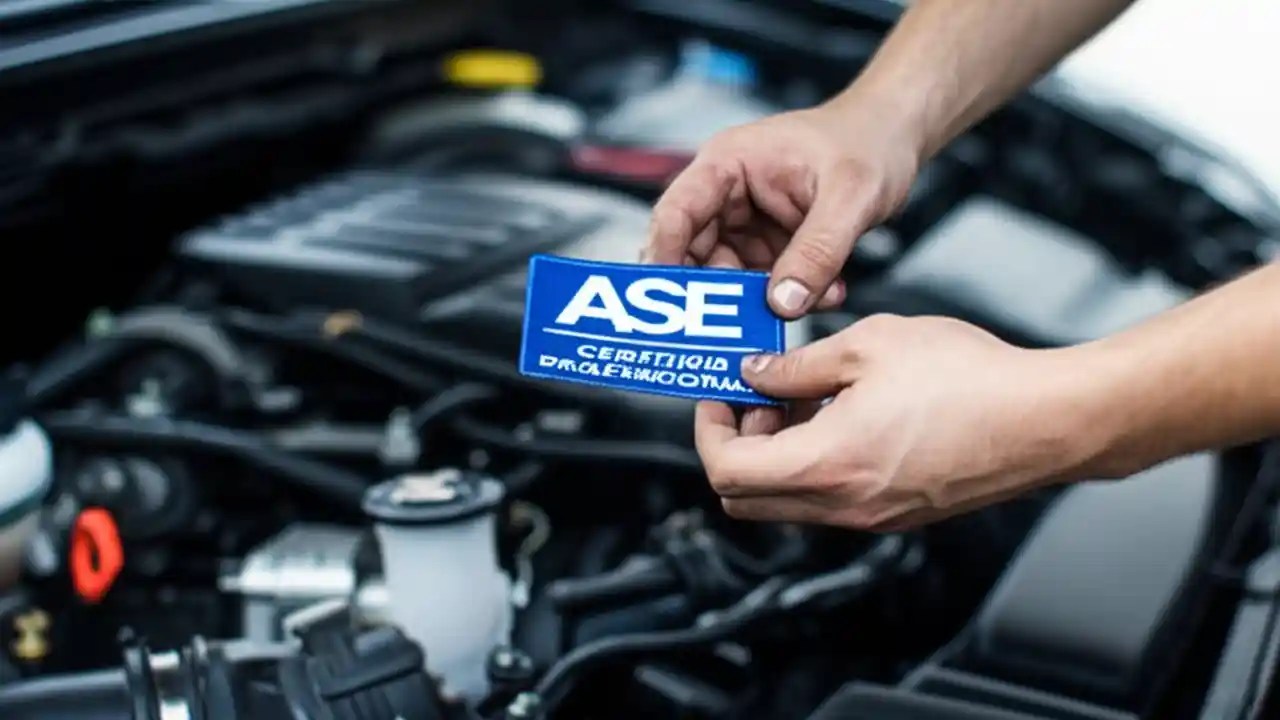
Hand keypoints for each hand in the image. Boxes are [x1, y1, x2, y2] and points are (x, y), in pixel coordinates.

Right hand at [643, 99, 920, 317]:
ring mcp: (747, 222)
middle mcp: (727, 195)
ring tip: (805, 302)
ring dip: (761, 302)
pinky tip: (826, 293)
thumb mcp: (850, 196)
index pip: (675, 214)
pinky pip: (763, 283)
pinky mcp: (770, 245)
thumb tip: (782, 304)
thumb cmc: (868, 140)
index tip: (669, 304)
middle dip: (714, 294)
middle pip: (693, 254)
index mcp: (727, 164)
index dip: (664, 259)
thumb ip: (817, 251)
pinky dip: (789, 298)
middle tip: (735, 330)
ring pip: (728, 277)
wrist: (896, 136)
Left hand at [696, 314, 1110, 530]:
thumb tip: (755, 375)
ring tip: (804, 399)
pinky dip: (814, 464)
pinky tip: (843, 415)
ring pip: (788, 502)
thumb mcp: (867, 346)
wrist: (1047, 417)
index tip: (718, 396)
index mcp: (827, 465)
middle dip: (736, 447)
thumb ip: (797, 366)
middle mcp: (844, 506)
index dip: (708, 431)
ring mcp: (872, 517)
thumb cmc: (970, 379)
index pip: (726, 471)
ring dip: (776, 455)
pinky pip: (830, 499)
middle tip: (756, 399)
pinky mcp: (897, 513)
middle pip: (746, 500)